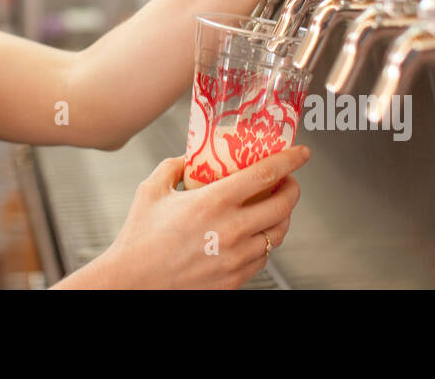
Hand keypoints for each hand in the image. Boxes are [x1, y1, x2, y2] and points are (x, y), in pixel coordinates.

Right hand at [101, 146, 309, 288]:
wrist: (133, 280)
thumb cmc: (139, 236)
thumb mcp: (152, 189)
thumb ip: (173, 166)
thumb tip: (190, 157)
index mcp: (213, 202)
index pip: (265, 175)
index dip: (290, 161)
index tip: (301, 153)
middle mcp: (231, 230)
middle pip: (283, 206)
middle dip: (292, 189)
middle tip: (289, 181)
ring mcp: (235, 258)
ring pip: (278, 235)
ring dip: (283, 217)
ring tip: (275, 208)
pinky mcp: (233, 279)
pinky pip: (263, 258)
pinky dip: (265, 242)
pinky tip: (255, 234)